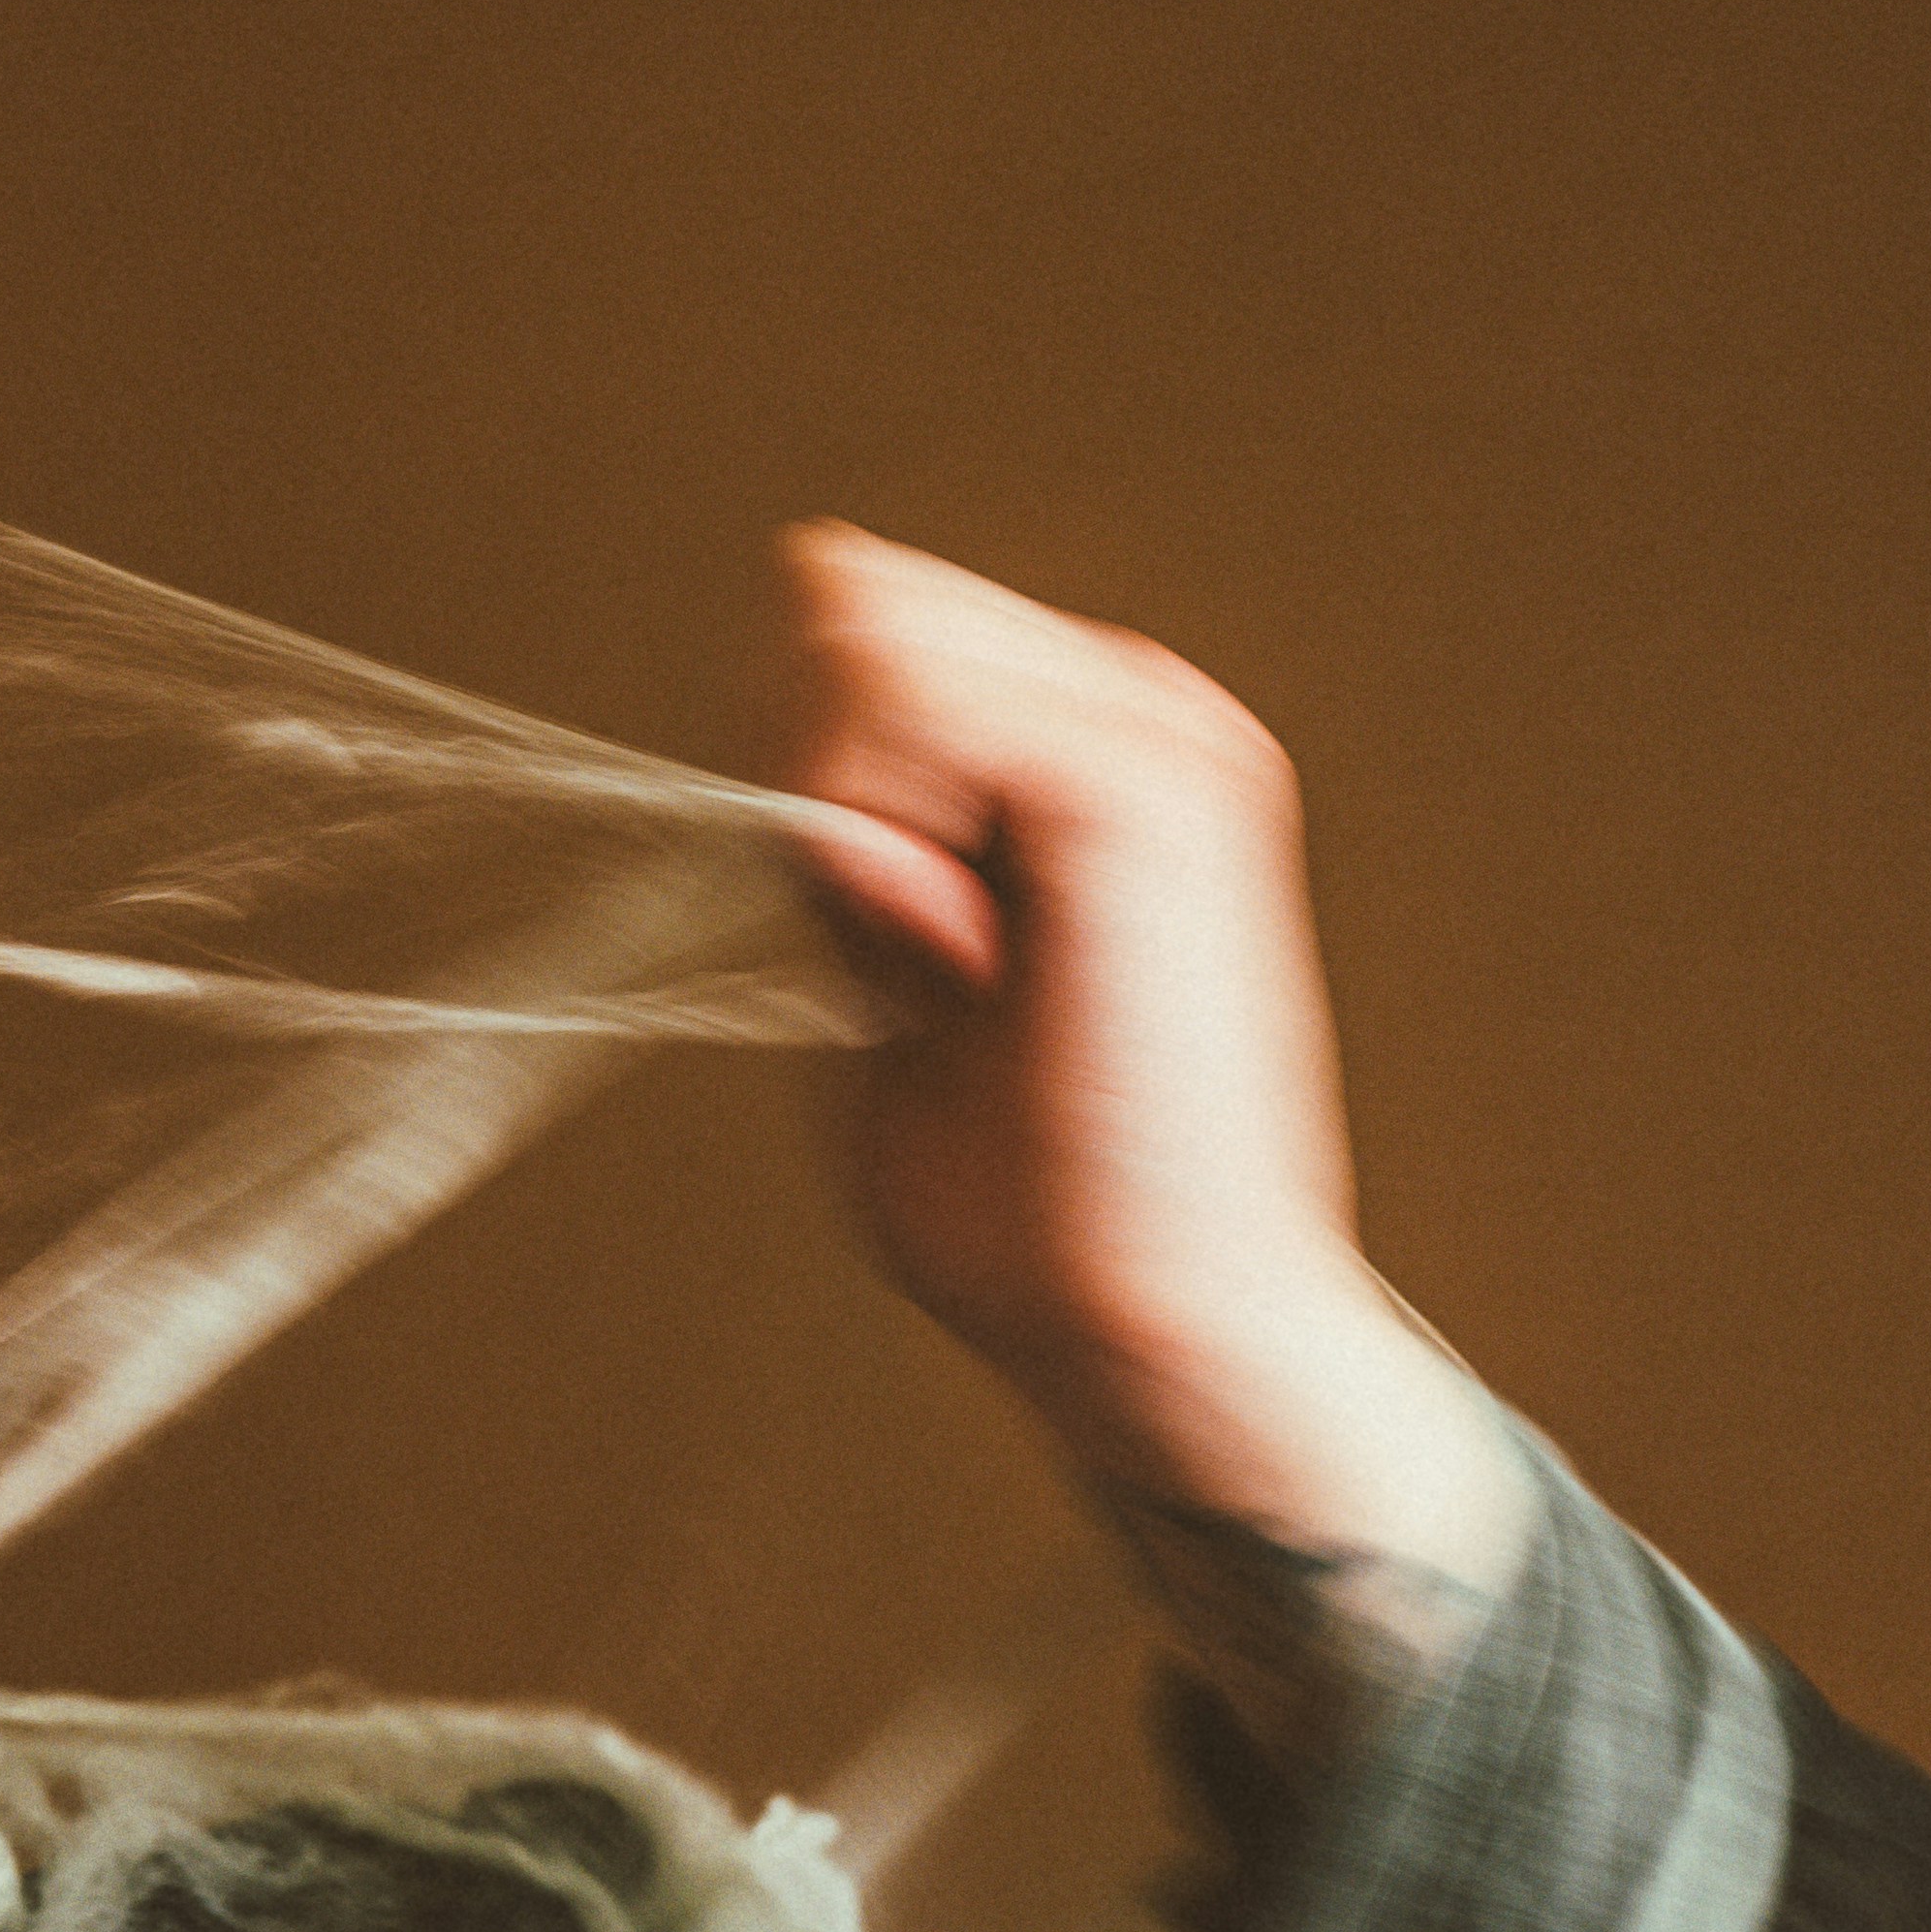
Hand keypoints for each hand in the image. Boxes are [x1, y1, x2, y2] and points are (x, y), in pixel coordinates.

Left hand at [767, 525, 1525, 1745]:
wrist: (1163, 1328)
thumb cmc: (1039, 1214)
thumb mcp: (890, 992)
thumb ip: (842, 861)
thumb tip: (767, 756)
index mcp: (1085, 755)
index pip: (863, 632)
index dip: (799, 769)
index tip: (868, 943)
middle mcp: (1132, 712)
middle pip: (849, 603)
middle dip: (810, 775)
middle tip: (910, 963)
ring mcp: (1152, 729)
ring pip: (863, 634)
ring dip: (840, 810)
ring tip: (951, 971)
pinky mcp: (1138, 781)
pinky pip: (905, 699)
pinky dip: (868, 835)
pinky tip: (952, 962)